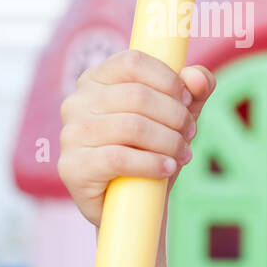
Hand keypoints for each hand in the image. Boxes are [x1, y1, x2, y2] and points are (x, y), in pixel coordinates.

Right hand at [58, 49, 216, 228]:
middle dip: (176, 116)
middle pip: (138, 96)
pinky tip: (167, 168)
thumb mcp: (180, 116)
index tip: (186, 100)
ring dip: (169, 142)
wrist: (136, 204)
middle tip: (190, 134)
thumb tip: (197, 76)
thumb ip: (195, 90)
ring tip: (182, 154)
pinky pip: (118, 158)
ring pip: (132, 127)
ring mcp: (70, 134)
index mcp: (97, 80)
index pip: (133, 62)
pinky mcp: (72, 167)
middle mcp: (76, 103)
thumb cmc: (155, 150)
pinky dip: (152, 163)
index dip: (168, 80)